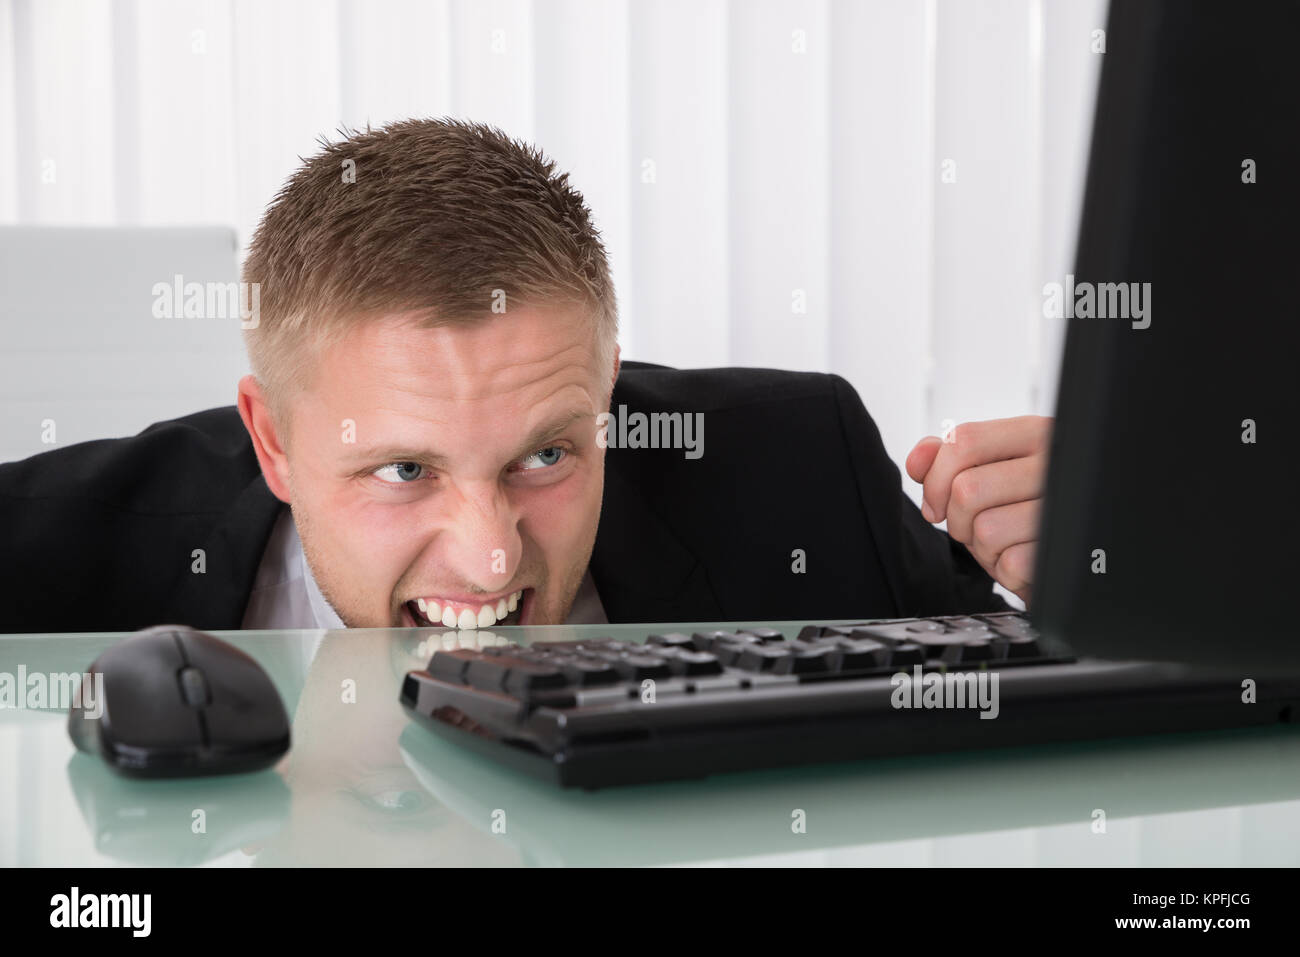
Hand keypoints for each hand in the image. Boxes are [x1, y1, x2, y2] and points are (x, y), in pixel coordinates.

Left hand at [905, 416, 1051, 604]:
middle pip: (967, 489)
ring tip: (1007, 541)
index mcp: (1035, 434)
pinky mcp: (1069, 547)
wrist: (1071, 556)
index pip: (965, 440)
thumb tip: (918, 460)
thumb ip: (950, 459)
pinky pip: (1010, 563)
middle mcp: (1055, 462)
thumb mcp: (987, 475)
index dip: (935, 479)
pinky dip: (1007, 570)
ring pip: (985, 529)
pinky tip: (1024, 559)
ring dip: (985, 548)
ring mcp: (1067, 505)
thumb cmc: (1023, 511)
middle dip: (958, 520)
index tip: (935, 504)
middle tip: (977, 527)